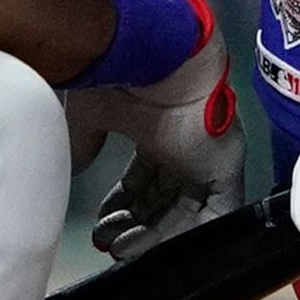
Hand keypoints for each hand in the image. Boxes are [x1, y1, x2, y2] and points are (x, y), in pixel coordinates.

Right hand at [74, 36, 242, 260]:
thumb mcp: (91, 113)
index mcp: (157, 130)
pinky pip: (215, 212)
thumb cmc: (121, 70)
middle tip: (110, 244)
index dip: (122, 208)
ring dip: (155, 237)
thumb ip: (84, 143)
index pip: (144, 182)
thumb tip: (74, 168)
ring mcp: (206, 155)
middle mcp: (184, 145)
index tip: (100, 227)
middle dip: (135, 227)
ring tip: (123, 249)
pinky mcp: (225, 164)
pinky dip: (188, 234)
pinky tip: (154, 247)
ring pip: (187, 212)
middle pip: (164, 201)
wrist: (151, 50)